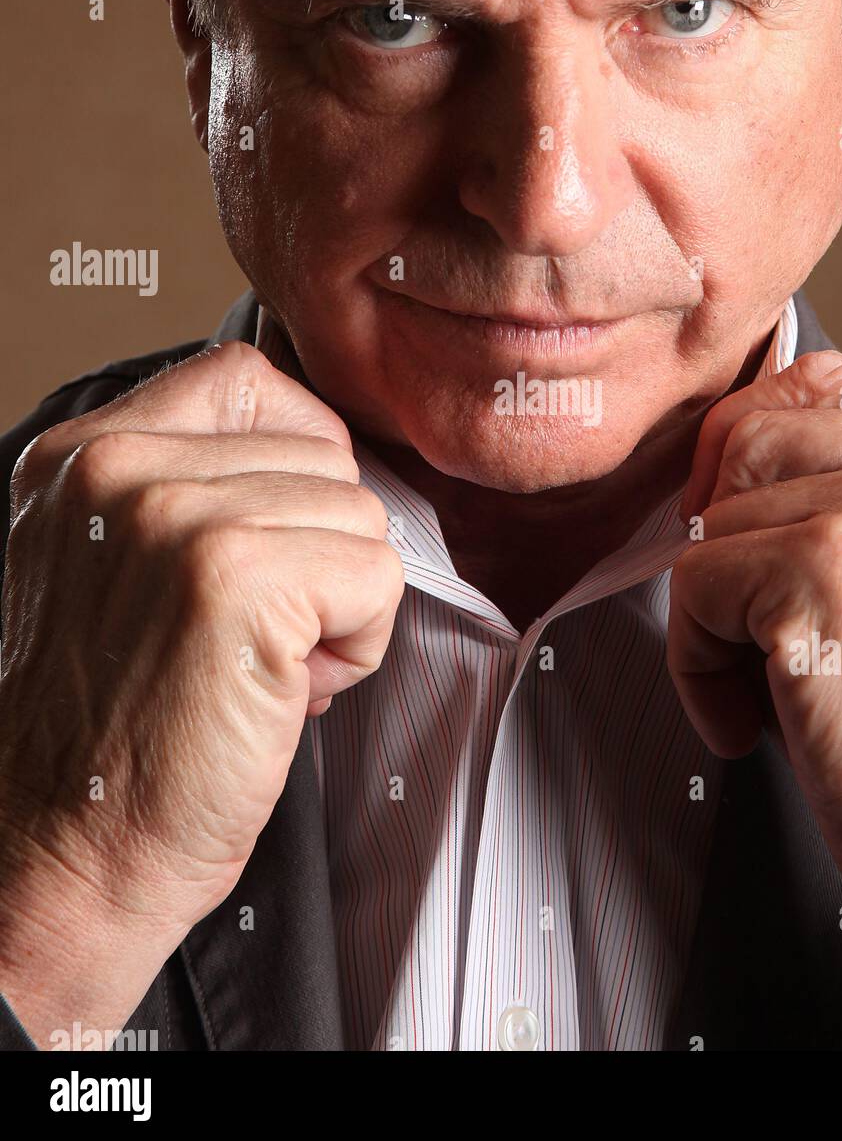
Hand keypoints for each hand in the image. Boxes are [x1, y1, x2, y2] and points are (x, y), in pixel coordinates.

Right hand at [0, 340, 402, 1045]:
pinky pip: (376, 573)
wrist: (66, 859)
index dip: (299, 456)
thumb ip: (199, 489)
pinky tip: (287, 693)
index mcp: (82, 454)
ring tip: (263, 668)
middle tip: (255, 638)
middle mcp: (115, 467)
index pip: (249, 381)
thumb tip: (335, 458)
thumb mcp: (122, 568)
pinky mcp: (233, 578)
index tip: (283, 540)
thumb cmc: (117, 728)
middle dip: (319, 548)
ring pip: (359, 512)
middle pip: (322, 451)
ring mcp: (173, 516)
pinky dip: (358, 642)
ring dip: (340, 601)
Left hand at [668, 350, 841, 1027]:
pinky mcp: (825, 569)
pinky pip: (692, 583)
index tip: (743, 533)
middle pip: (750, 430)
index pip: (818, 382)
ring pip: (715, 512)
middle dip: (719, 529)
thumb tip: (736, 475)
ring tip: (763, 685)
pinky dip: (696, 663)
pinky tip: (753, 721)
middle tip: (741, 621)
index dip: (751, 453)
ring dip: (711, 609)